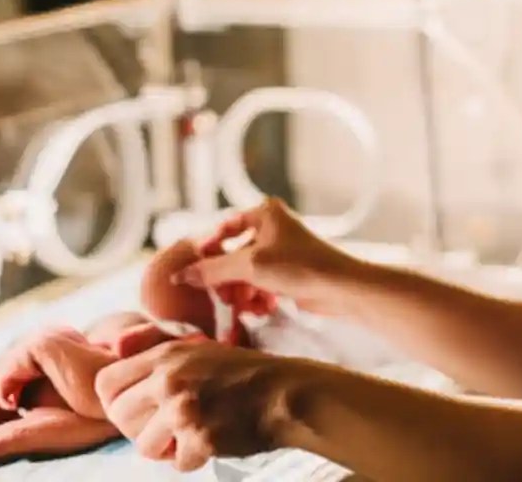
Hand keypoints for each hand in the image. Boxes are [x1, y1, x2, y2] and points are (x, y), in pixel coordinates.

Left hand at [94, 339, 294, 471]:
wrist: (286, 393)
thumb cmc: (245, 373)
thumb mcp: (199, 350)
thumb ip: (159, 355)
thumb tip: (118, 353)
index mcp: (166, 356)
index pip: (106, 382)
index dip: (114, 401)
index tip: (134, 409)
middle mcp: (170, 380)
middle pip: (119, 416)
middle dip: (139, 428)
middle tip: (163, 428)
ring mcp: (184, 410)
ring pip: (143, 446)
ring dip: (164, 448)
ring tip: (187, 437)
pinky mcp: (201, 439)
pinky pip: (177, 463)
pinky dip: (193, 459)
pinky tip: (211, 443)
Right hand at [175, 199, 360, 315]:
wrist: (340, 288)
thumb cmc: (300, 266)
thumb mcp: (250, 266)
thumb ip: (212, 270)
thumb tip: (180, 276)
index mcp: (265, 213)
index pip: (223, 228)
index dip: (208, 251)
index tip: (195, 271)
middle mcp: (272, 227)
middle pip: (233, 254)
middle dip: (226, 278)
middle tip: (219, 296)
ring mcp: (281, 251)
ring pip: (246, 272)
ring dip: (241, 291)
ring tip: (242, 306)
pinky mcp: (288, 273)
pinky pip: (260, 284)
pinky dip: (257, 297)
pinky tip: (260, 309)